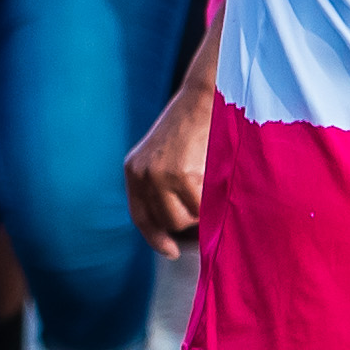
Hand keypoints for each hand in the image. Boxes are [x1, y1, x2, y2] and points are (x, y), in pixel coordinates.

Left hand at [124, 68, 215, 249]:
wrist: (204, 97)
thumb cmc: (193, 126)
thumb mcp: (164, 153)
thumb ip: (161, 183)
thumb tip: (174, 226)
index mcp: (134, 169)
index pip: (141, 216)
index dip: (155, 238)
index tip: (170, 252)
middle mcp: (142, 174)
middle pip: (165, 221)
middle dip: (187, 220)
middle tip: (203, 202)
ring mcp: (160, 175)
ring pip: (183, 219)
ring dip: (199, 212)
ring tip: (208, 185)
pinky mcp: (181, 175)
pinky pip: (200, 208)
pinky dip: (212, 202)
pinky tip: (216, 180)